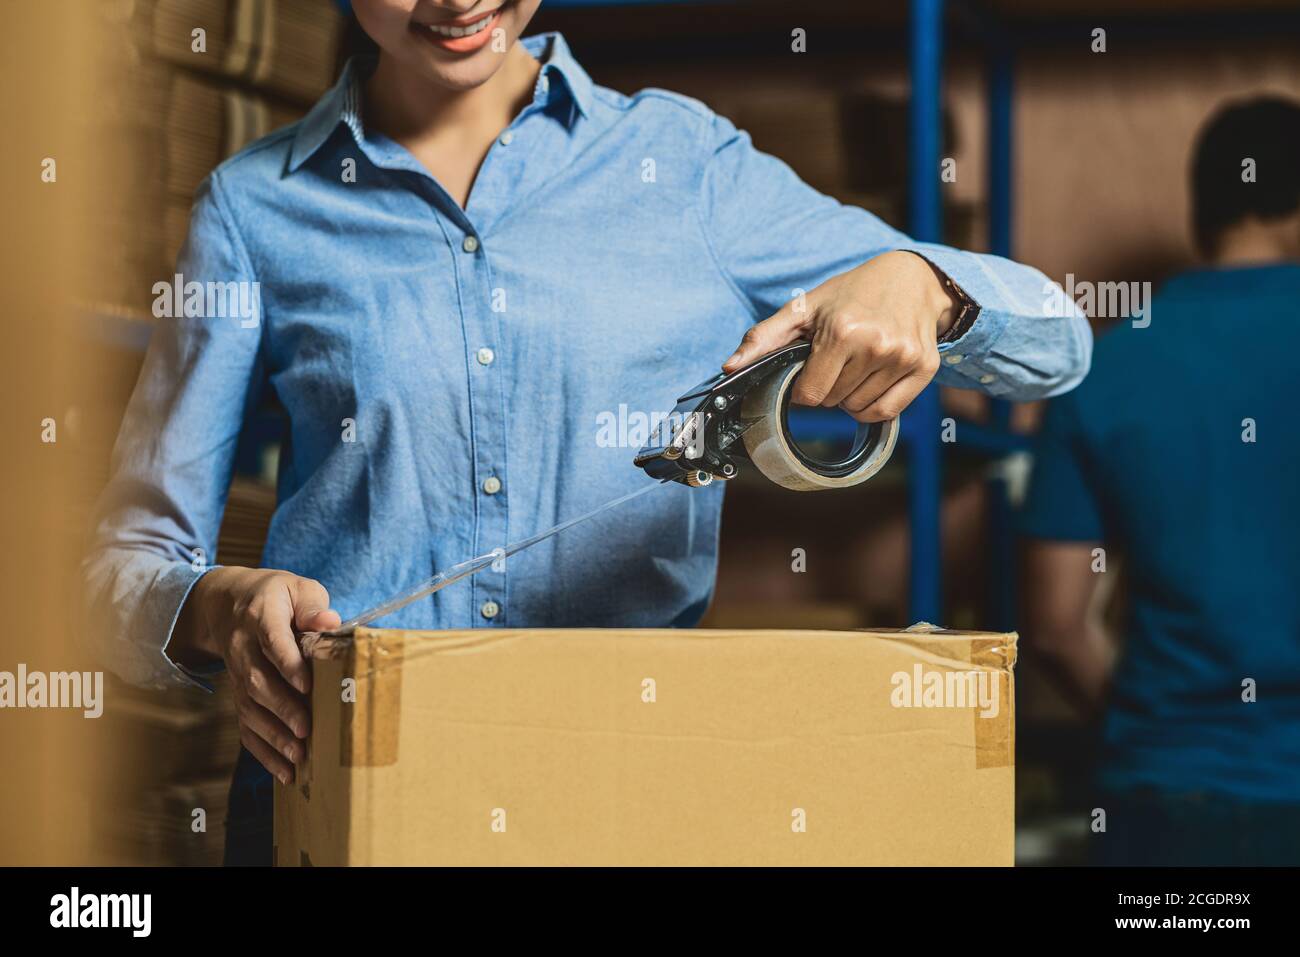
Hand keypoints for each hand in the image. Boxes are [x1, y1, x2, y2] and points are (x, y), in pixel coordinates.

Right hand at [173, 567, 340, 783]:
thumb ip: (313, 605)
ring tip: (298, 757)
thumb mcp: (297, 587)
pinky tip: (284, 771)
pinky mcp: (239, 694)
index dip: (288, 664)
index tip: (307, 686)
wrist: (227, 603)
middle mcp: (243, 648)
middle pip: (257, 681)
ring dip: (273, 735)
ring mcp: (237, 674)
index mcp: (261, 617)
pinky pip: (245, 726)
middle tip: (305, 730)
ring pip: (249, 709)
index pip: (273, 642)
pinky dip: (263, 751)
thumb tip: (330, 621)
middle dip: (282, 708)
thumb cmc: (276, 596)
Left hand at [722, 250, 955, 422]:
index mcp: (843, 331)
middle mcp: (876, 345)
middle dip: (828, 387)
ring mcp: (903, 358)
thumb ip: (764, 338)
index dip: (804, 388)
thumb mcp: (804, 308)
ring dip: (850, 396)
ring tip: (857, 363)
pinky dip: (873, 408)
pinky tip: (871, 382)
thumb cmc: (851, 293)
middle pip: (834, 402)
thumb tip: (729, 367)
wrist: (912, 278)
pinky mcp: (924, 368)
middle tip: (838, 358)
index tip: (811, 367)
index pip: (811, 395)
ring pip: (859, 410)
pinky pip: (887, 412)